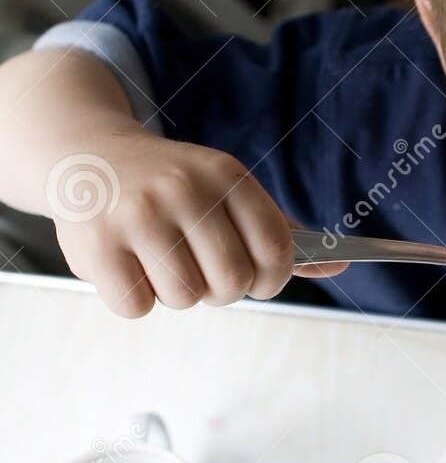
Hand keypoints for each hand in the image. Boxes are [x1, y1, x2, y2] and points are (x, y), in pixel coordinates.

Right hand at [49, 126, 345, 317]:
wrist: (87, 156)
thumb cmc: (173, 189)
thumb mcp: (226, 193)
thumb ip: (279, 233)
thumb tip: (341, 265)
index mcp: (225, 174)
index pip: (276, 250)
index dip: (272, 280)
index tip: (257, 280)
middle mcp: (184, 188)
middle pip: (232, 282)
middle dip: (221, 290)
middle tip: (201, 270)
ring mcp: (137, 213)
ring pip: (185, 298)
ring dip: (176, 294)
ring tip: (159, 261)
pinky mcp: (95, 243)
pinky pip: (137, 306)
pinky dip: (135, 299)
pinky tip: (127, 265)